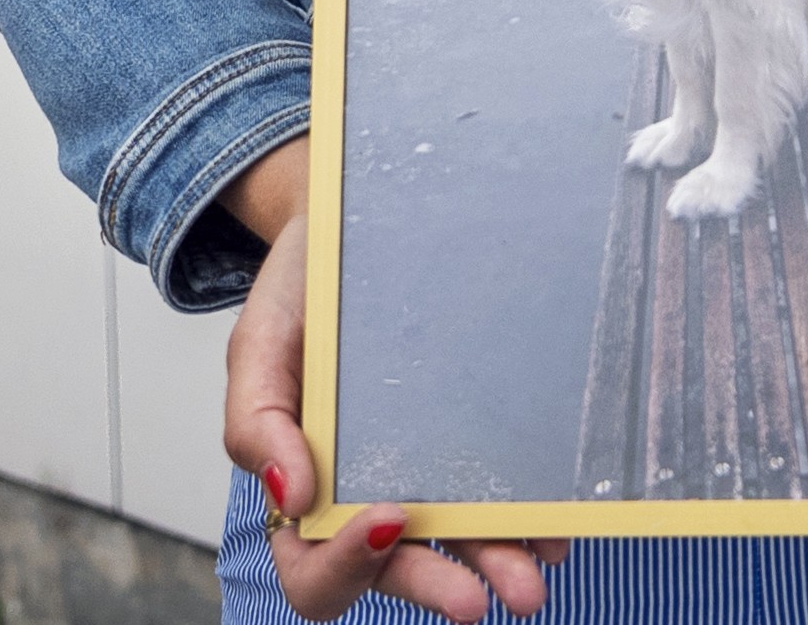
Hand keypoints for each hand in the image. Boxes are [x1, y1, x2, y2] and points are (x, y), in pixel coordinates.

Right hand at [221, 141, 561, 621]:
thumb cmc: (301, 287)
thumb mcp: (259, 342)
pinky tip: (553, 521)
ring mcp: (422, 468)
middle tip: (480, 600)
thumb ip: (254, 422)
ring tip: (537, 570)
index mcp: (302, 485)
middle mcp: (365, 491)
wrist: (354, 221)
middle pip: (394, 569)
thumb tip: (292, 498)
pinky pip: (496, 490)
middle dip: (437, 586)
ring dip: (495, 562)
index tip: (391, 519)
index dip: (347, 562)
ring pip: (455, 541)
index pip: (311, 563)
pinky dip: (526, 514)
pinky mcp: (469, 436)